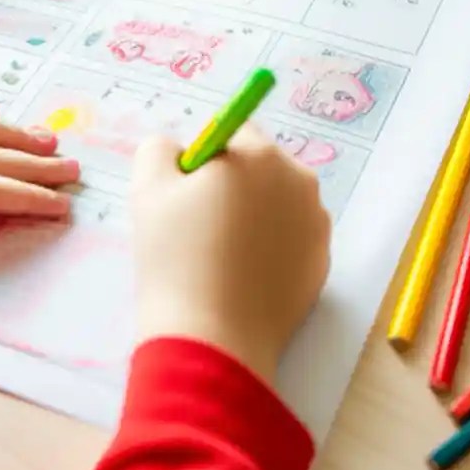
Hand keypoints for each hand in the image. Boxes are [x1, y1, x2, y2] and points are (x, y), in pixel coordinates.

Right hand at [129, 125, 330, 382]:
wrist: (212, 338)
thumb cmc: (175, 257)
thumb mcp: (147, 189)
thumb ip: (159, 149)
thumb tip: (178, 148)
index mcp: (260, 155)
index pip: (233, 131)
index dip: (203, 160)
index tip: (184, 196)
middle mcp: (300, 181)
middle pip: (261, 167)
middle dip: (233, 187)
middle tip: (198, 228)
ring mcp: (317, 225)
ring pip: (277, 204)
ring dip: (254, 216)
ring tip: (221, 257)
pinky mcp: (322, 264)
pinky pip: (291, 240)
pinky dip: (270, 249)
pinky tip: (243, 277)